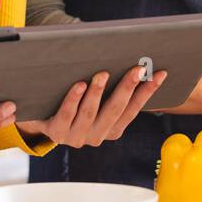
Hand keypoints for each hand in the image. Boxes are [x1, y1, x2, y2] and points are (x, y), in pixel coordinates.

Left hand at [17, 66, 165, 147]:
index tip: (159, 73)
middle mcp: (97, 136)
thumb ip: (114, 88)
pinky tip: (79, 84)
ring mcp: (76, 136)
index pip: (134, 109)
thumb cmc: (77, 104)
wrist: (42, 119)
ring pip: (91, 113)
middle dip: (128, 87)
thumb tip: (137, 65)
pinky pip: (67, 114)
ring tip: (103, 74)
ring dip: (98, 92)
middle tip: (137, 68)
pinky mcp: (56, 132)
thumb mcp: (97, 100)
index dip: (148, 91)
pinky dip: (74, 99)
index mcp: (112, 130)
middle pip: (115, 110)